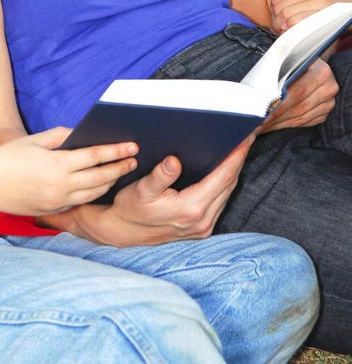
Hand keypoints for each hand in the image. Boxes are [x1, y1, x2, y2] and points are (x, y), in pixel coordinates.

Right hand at [0, 127, 137, 216]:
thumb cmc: (8, 157)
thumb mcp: (35, 140)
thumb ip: (61, 136)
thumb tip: (82, 135)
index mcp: (57, 164)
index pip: (95, 156)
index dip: (116, 151)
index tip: (132, 146)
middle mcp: (61, 186)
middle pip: (100, 178)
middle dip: (119, 168)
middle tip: (134, 160)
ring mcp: (58, 202)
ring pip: (93, 194)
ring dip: (110, 183)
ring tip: (121, 172)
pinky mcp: (53, 212)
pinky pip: (79, 203)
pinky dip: (93, 194)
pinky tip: (100, 186)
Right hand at [47, 137, 252, 245]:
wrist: (123, 232)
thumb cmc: (131, 208)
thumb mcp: (141, 189)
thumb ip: (159, 176)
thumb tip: (174, 161)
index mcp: (190, 209)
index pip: (222, 178)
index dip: (236, 156)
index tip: (245, 138)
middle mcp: (202, 221)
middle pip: (230, 184)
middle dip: (239, 159)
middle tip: (246, 136)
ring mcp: (203, 227)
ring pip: (227, 193)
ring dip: (234, 171)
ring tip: (239, 148)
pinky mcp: (202, 228)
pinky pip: (221, 201)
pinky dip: (225, 183)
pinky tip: (224, 169)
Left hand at [258, 59, 337, 132]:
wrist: (310, 62)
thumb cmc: (294, 60)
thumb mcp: (287, 60)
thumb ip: (278, 75)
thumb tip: (262, 97)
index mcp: (321, 71)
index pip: (298, 93)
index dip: (280, 106)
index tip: (264, 115)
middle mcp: (329, 88)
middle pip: (299, 108)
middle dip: (276, 118)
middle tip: (258, 125)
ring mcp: (329, 102)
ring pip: (301, 118)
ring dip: (280, 124)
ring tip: (263, 127)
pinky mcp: (324, 112)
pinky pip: (305, 122)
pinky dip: (288, 125)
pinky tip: (275, 125)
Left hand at [266, 0, 351, 31]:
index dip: (272, 10)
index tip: (275, 17)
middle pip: (280, 8)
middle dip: (275, 20)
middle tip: (277, 26)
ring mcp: (318, 1)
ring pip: (287, 16)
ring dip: (281, 26)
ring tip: (282, 30)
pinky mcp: (324, 14)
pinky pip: (299, 23)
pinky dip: (291, 29)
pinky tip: (291, 31)